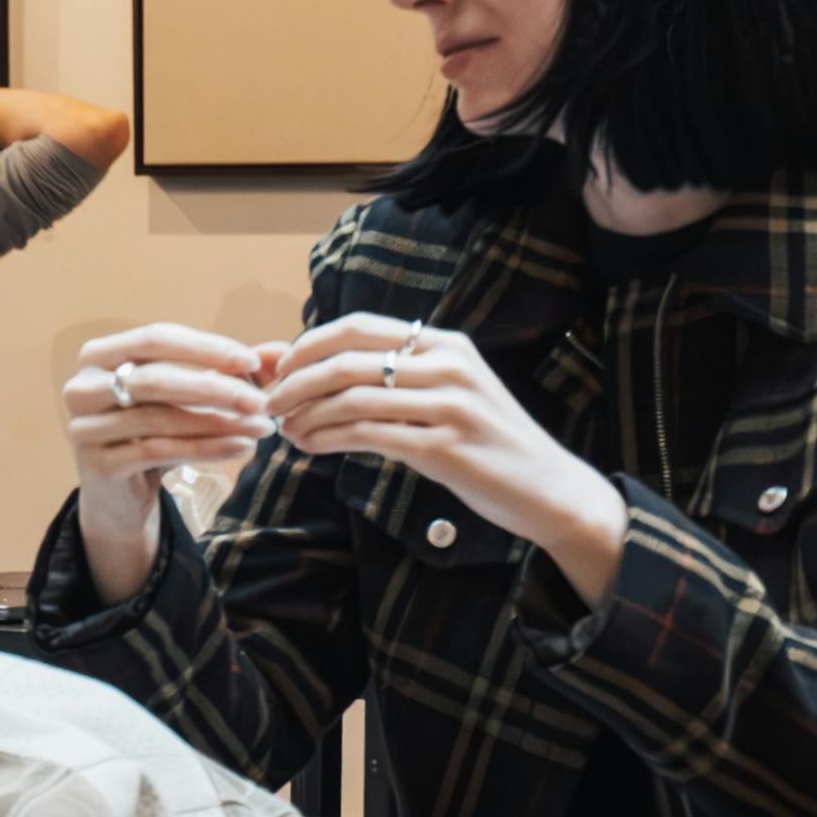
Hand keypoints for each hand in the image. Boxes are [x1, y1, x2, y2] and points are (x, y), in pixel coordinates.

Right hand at [61, 325, 271, 603]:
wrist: (120, 493)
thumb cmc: (155, 431)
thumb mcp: (189, 397)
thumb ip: (229, 371)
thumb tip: (279, 352)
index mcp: (99, 355)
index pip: (155, 339)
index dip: (205, 348)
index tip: (251, 362)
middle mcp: (81, 387)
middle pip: (155, 379)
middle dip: (215, 388)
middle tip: (262, 401)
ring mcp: (83, 427)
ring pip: (159, 419)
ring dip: (217, 423)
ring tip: (261, 428)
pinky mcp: (97, 464)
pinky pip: (159, 451)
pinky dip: (205, 449)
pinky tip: (241, 447)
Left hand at [255, 309, 626, 586]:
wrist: (547, 488)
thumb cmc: (482, 441)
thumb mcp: (443, 395)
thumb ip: (388, 378)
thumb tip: (310, 364)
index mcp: (446, 344)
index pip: (359, 328)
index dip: (308, 345)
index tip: (278, 370)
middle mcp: (450, 366)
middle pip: (348, 360)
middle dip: (295, 381)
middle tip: (269, 403)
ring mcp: (451, 406)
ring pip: (353, 397)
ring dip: (306, 414)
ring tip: (286, 430)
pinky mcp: (446, 447)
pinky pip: (369, 435)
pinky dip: (328, 439)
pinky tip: (308, 447)